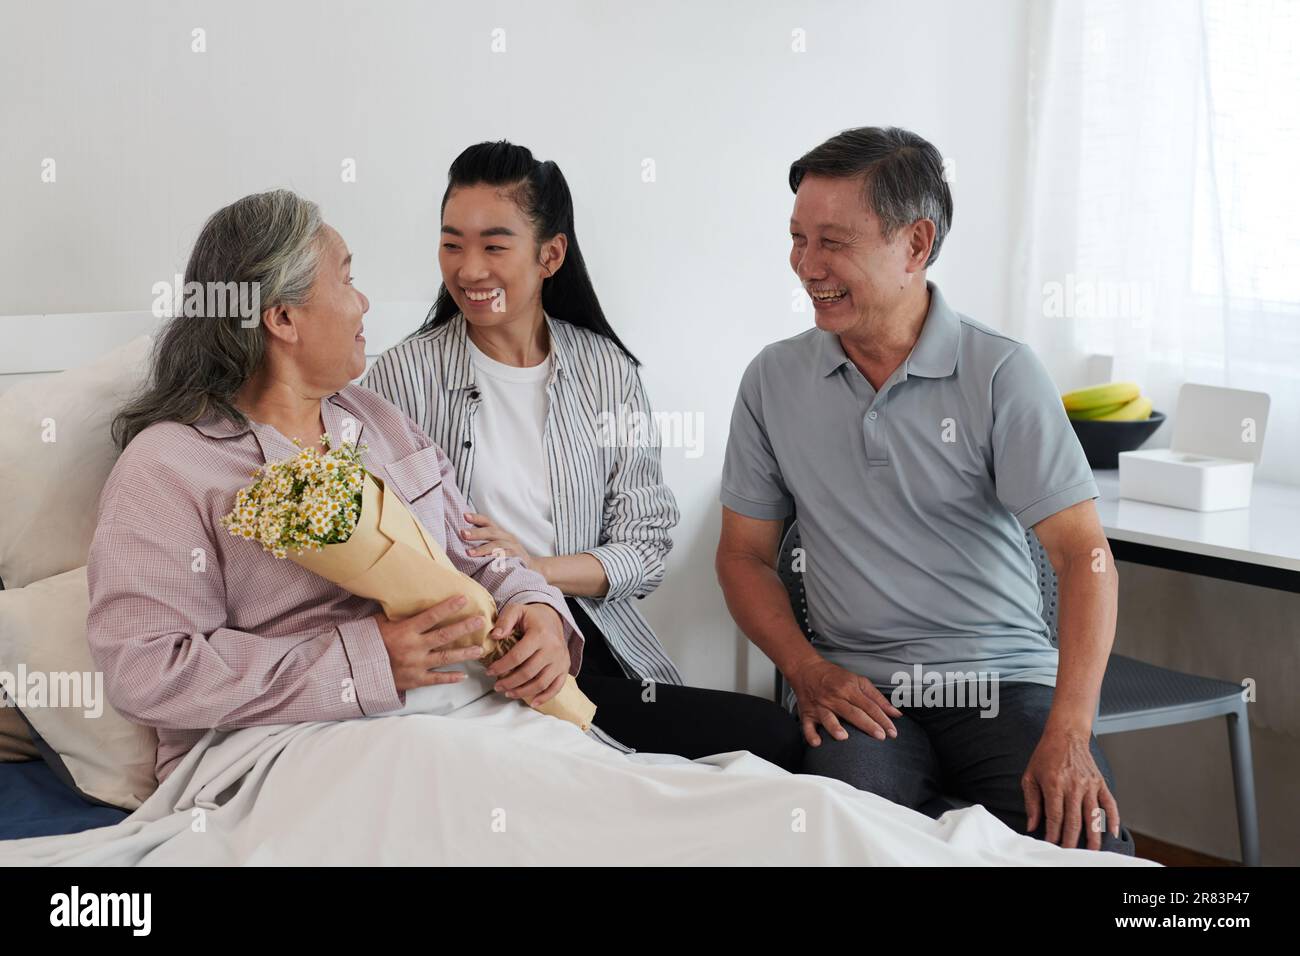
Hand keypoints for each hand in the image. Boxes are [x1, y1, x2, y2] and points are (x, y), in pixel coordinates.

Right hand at [374, 595, 486, 692]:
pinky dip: (450, 678)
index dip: (448, 607)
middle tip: (481, 621)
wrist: (355, 672)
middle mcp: (414, 647)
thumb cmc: (367, 644)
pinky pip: (436, 679)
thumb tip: (400, 597)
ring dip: (465, 653)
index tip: (463, 598)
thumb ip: (393, 615)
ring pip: (446, 658)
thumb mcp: (378, 624)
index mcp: (405, 631)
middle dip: (465, 627)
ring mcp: (416, 665)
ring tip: (480, 649)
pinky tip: (464, 676)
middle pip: (445, 635)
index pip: (431, 616)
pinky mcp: (415, 680)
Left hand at [460, 511, 538, 570]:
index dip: (477, 518)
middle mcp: (507, 538)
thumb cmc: (508, 557)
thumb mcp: (498, 546)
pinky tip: (487, 560)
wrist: (533, 568)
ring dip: (483, 549)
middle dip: (476, 533)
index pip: (488, 522)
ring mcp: (514, 548)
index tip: (464, 516)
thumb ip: (485, 542)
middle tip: (462, 533)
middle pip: (491, 532)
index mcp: (500, 533)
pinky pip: (506, 557)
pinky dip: (497, 558)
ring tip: (469, 553)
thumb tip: (462, 538)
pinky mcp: (518, 558)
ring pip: (497, 545)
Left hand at [484, 603, 570, 706]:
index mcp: (540, 634)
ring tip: (508, 693)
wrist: (553, 618)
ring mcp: (560, 660)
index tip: (489, 672)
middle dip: (509, 682)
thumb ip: (504, 621)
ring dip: (522, 692)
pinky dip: (545, 697)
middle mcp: (552, 648)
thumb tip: (494, 636)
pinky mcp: (565, 668)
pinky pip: (556, 687)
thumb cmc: (532, 617)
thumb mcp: (516, 610)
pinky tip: (532, 702)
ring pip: (541, 683)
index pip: (518, 656)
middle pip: (528, 672)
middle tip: (497, 686)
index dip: (501, 666)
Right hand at [787, 656, 901, 746]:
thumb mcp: (858, 681)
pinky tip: (817, 742)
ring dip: (834, 727)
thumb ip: (877, 698)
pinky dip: (810, 734)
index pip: (869, 706)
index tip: (892, 732)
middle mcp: (835, 697)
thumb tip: (896, 714)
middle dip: (867, 724)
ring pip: (828, 717)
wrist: (806, 669)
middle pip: (853, 713)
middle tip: (880, 736)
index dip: (882, 718)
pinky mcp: (807, 713)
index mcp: (849, 688)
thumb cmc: (835, 677)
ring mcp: (820, 706)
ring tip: (844, 737)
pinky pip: (807, 725)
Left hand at [1022, 728, 1120, 849]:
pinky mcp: (1100, 783)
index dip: (1053, 833)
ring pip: (1093, 816)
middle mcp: (1073, 785)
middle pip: (1074, 820)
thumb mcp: (1030, 776)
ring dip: (1093, 837)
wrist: (1066, 734)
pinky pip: (1109, 804)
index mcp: (1054, 784)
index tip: (1051, 844)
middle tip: (1069, 853)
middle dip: (1071, 840)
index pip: (1055, 816)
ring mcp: (1089, 785)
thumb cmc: (1046, 755)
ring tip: (1091, 852)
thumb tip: (1032, 825)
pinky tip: (1112, 832)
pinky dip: (1113, 819)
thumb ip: (1031, 802)